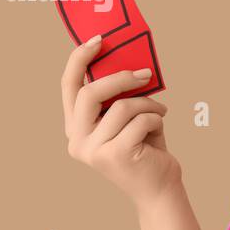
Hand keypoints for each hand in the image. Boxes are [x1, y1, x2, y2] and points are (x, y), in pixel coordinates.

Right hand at [61, 35, 181, 207]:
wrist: (159, 189)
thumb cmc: (145, 149)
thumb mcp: (126, 119)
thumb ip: (117, 97)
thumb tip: (126, 61)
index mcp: (75, 128)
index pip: (68, 86)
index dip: (79, 59)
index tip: (99, 40)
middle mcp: (77, 140)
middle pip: (90, 93)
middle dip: (121, 78)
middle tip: (145, 74)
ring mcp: (94, 150)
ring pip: (121, 107)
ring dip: (148, 105)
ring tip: (160, 112)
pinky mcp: (115, 155)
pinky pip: (140, 121)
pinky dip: (156, 119)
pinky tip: (160, 128)